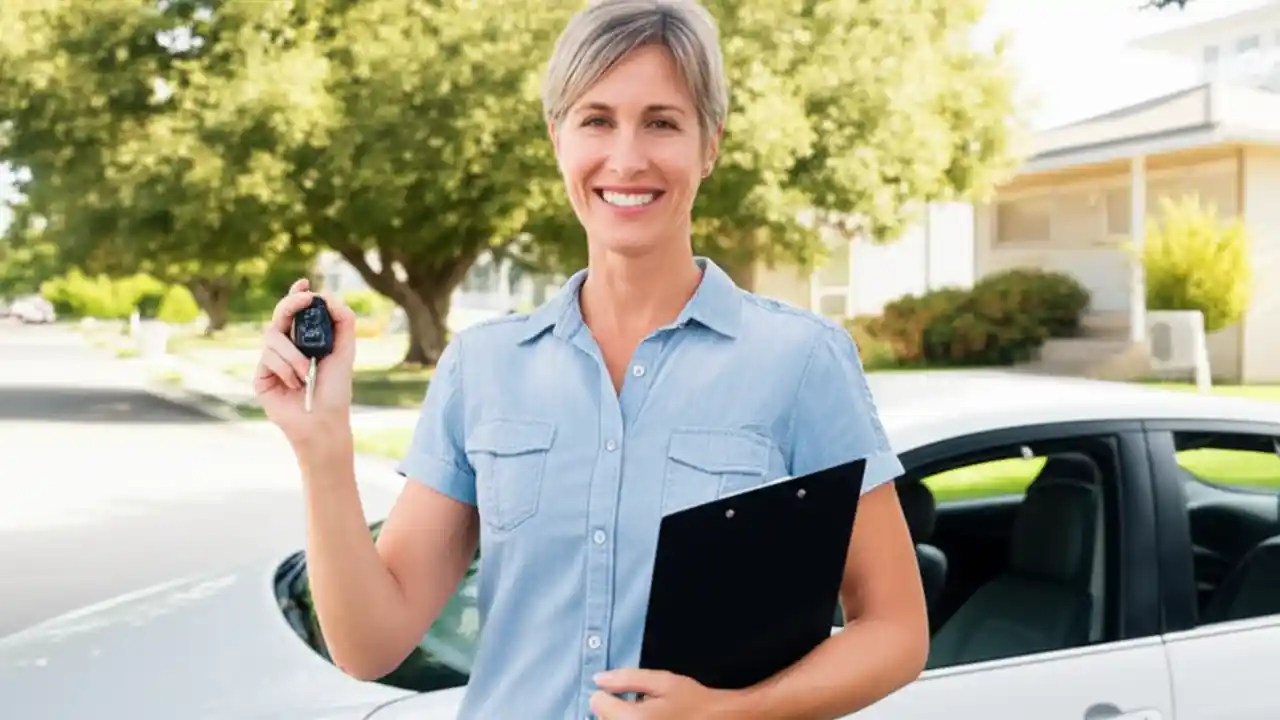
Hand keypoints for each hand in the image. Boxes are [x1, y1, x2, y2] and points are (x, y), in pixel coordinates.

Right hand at [253, 278, 357, 453]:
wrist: (323, 421)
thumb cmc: (335, 389)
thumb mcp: (345, 351)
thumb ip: (342, 321)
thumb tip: (327, 296)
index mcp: (306, 340)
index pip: (297, 311)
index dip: (297, 294)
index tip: (305, 283)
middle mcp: (287, 347)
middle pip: (280, 315)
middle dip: (291, 304)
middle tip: (305, 299)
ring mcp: (271, 361)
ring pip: (273, 337)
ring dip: (294, 354)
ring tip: (307, 373)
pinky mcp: (261, 376)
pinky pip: (268, 357)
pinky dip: (285, 368)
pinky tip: (295, 384)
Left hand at [589, 669, 741, 719]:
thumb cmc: (693, 700)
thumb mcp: (663, 682)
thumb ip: (627, 679)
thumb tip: (597, 680)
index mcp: (632, 719)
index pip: (597, 702)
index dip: (610, 693)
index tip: (627, 693)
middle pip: (601, 718)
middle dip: (615, 709)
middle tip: (640, 705)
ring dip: (621, 719)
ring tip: (647, 717)